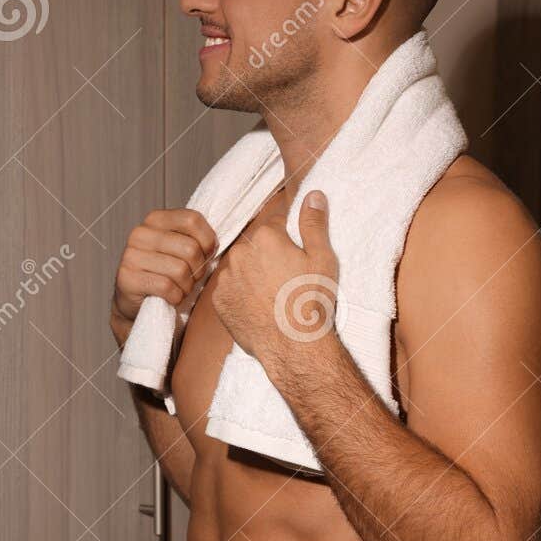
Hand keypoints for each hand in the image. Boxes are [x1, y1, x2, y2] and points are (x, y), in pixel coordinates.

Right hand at [110, 208, 216, 346]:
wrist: (139, 305)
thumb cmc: (167, 275)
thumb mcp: (182, 250)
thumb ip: (197, 238)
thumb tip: (226, 234)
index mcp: (155, 219)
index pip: (192, 219)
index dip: (207, 241)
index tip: (207, 255)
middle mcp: (140, 233)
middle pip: (190, 248)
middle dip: (198, 269)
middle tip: (192, 278)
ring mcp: (130, 255)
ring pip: (179, 270)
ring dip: (187, 286)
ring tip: (181, 288)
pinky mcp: (126, 278)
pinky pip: (166, 287)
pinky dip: (176, 297)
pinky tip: (171, 298)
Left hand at [211, 190, 340, 380]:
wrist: (293, 345)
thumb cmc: (311, 301)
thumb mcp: (322, 257)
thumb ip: (313, 223)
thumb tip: (313, 194)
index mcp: (265, 237)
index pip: (275, 227)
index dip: (289, 243)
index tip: (296, 260)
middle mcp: (240, 253)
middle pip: (255, 248)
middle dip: (268, 259)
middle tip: (287, 282)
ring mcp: (226, 278)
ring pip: (240, 269)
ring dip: (252, 277)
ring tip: (273, 298)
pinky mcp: (218, 302)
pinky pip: (229, 292)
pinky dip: (240, 297)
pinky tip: (258, 308)